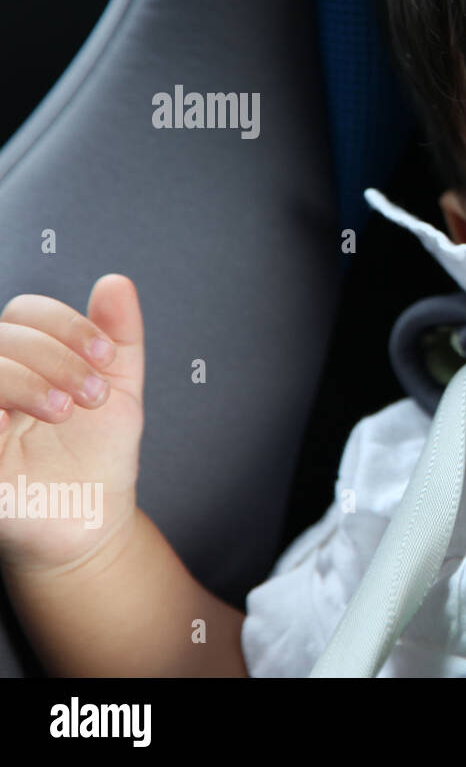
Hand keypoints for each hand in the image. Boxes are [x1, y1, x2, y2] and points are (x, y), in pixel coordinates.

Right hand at [0, 274, 145, 575]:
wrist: (90, 518)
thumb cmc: (97, 451)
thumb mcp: (119, 388)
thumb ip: (119, 336)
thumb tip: (116, 282)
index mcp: (24, 359)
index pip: (25, 312)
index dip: (67, 324)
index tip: (106, 356)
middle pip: (4, 336)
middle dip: (56, 356)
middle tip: (93, 395)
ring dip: (25, 380)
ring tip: (66, 411)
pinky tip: (9, 423)